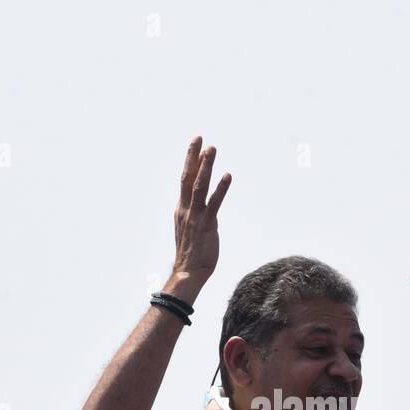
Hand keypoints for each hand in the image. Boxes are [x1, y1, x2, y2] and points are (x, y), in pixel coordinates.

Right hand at [165, 135, 231, 302]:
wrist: (188, 273)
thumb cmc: (191, 254)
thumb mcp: (189, 229)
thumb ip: (194, 215)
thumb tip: (201, 206)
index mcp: (181, 209)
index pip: (184, 180)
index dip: (190, 161)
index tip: (196, 145)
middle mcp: (186, 210)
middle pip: (188, 177)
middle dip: (194, 156)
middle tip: (200, 137)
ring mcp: (195, 217)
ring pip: (199, 186)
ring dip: (206, 166)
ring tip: (212, 149)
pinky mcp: (207, 225)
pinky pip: (214, 203)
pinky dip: (221, 189)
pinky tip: (227, 176)